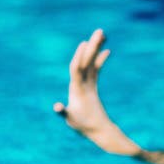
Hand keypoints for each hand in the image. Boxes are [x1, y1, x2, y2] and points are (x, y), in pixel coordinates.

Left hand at [53, 30, 138, 154]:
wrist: (93, 132)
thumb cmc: (83, 127)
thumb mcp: (72, 120)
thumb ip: (63, 112)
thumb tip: (56, 106)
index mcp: (76, 88)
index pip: (76, 68)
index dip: (80, 56)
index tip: (84, 43)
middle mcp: (80, 83)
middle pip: (85, 61)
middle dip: (92, 46)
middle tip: (100, 31)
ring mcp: (86, 84)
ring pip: (91, 62)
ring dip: (96, 48)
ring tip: (102, 34)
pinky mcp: (92, 86)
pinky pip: (96, 69)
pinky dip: (100, 60)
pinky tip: (107, 50)